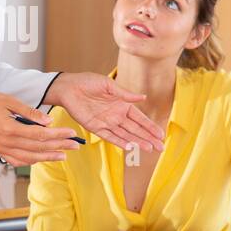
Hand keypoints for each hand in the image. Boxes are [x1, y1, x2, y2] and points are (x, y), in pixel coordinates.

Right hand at [0, 91, 81, 164]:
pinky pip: (18, 160)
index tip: (71, 133)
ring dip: (48, 157)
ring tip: (63, 155)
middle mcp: (7, 142)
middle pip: (39, 148)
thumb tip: (48, 121)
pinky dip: (31, 161)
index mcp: (10, 129)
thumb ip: (30, 112)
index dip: (58, 135)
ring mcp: (2, 149)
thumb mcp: (9, 101)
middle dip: (59, 146)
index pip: (41, 135)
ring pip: (30, 157)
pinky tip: (41, 159)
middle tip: (74, 145)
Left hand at [48, 72, 164, 151]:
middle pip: (136, 129)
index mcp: (122, 104)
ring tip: (149, 149)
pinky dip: (119, 142)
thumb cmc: (88, 82)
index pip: (140, 118)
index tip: (161, 135)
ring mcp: (106, 122)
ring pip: (125, 135)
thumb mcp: (109, 85)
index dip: (150, 127)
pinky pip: (109, 136)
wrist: (68, 87)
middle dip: (148, 138)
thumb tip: (143, 97)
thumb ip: (125, 94)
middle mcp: (116, 115)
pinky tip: (129, 147)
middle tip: (160, 147)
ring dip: (137, 142)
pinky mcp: (95, 127)